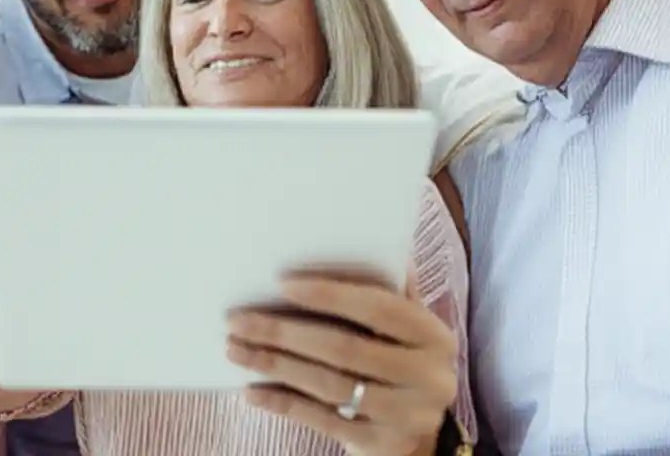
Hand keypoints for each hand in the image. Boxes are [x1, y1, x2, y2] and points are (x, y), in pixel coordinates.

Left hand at [226, 272, 455, 455]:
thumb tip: (364, 233)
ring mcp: (407, 416)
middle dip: (284, 331)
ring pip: (328, 385)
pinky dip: (282, 404)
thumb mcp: (407, 330)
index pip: (378, 306)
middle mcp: (428, 377)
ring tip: (235, 349)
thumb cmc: (401, 365)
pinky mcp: (382, 446)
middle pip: (344, 348)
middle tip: (238, 320)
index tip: (280, 281)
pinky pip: (322, 421)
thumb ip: (387, 291)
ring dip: (274, 365)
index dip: (329, 293)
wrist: (421, 439)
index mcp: (434, 336)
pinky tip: (252, 390)